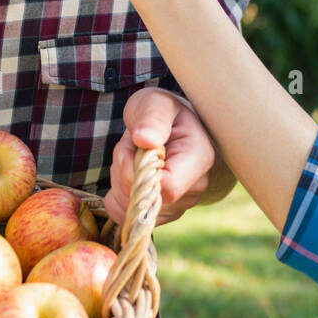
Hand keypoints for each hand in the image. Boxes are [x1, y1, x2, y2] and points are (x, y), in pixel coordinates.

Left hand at [104, 88, 216, 226]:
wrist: (165, 125)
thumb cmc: (161, 111)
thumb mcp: (155, 103)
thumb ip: (152, 118)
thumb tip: (145, 139)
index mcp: (200, 158)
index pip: (168, 187)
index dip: (138, 170)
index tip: (133, 144)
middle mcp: (196, 187)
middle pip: (147, 200)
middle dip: (125, 172)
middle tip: (131, 145)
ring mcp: (181, 204)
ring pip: (132, 208)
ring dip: (120, 181)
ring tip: (132, 156)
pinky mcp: (163, 214)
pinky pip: (125, 214)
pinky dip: (117, 194)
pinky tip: (128, 173)